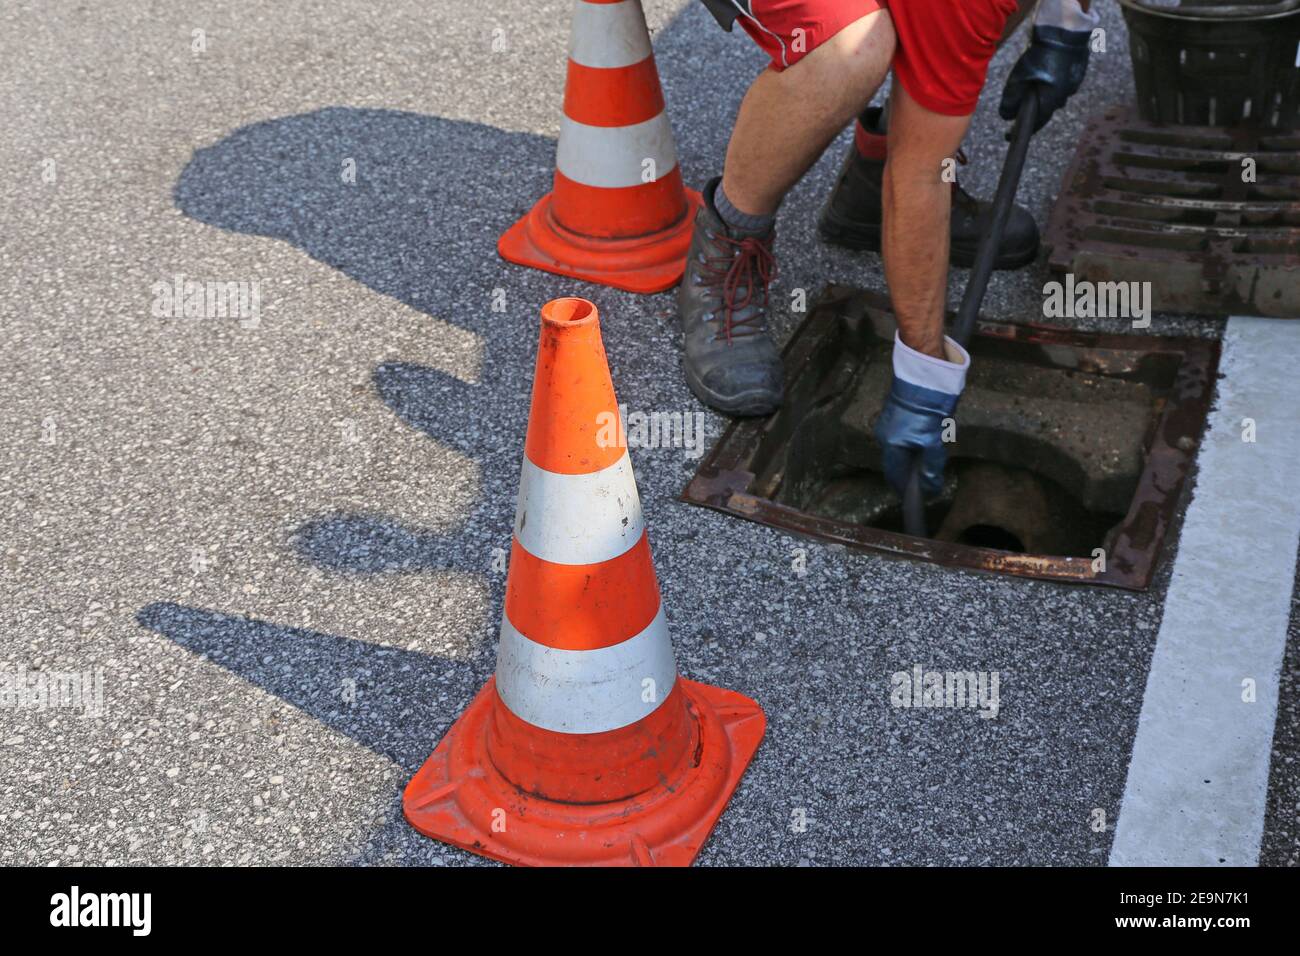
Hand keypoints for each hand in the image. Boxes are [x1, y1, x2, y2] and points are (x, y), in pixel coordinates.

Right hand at [874, 376, 958, 498]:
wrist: (924, 376)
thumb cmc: (928, 411)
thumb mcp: (934, 442)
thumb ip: (932, 468)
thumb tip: (930, 489)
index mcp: (891, 446)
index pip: (894, 476)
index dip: (904, 488)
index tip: (914, 496)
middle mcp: (883, 437)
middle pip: (896, 462)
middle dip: (909, 472)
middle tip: (925, 478)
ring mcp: (886, 424)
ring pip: (898, 448)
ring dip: (911, 456)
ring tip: (927, 457)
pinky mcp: (892, 413)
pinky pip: (899, 435)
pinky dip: (909, 442)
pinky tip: (923, 439)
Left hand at [999, 26, 1090, 133]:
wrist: (1065, 31)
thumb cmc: (1040, 56)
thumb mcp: (1018, 78)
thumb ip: (1010, 100)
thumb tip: (1005, 116)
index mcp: (1051, 100)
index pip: (1037, 123)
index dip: (1022, 130)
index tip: (1009, 135)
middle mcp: (1065, 96)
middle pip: (1047, 108)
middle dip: (1034, 108)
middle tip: (1019, 105)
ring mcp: (1074, 83)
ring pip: (1056, 95)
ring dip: (1045, 93)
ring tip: (1033, 83)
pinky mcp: (1078, 72)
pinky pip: (1063, 82)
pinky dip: (1053, 81)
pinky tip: (1046, 72)